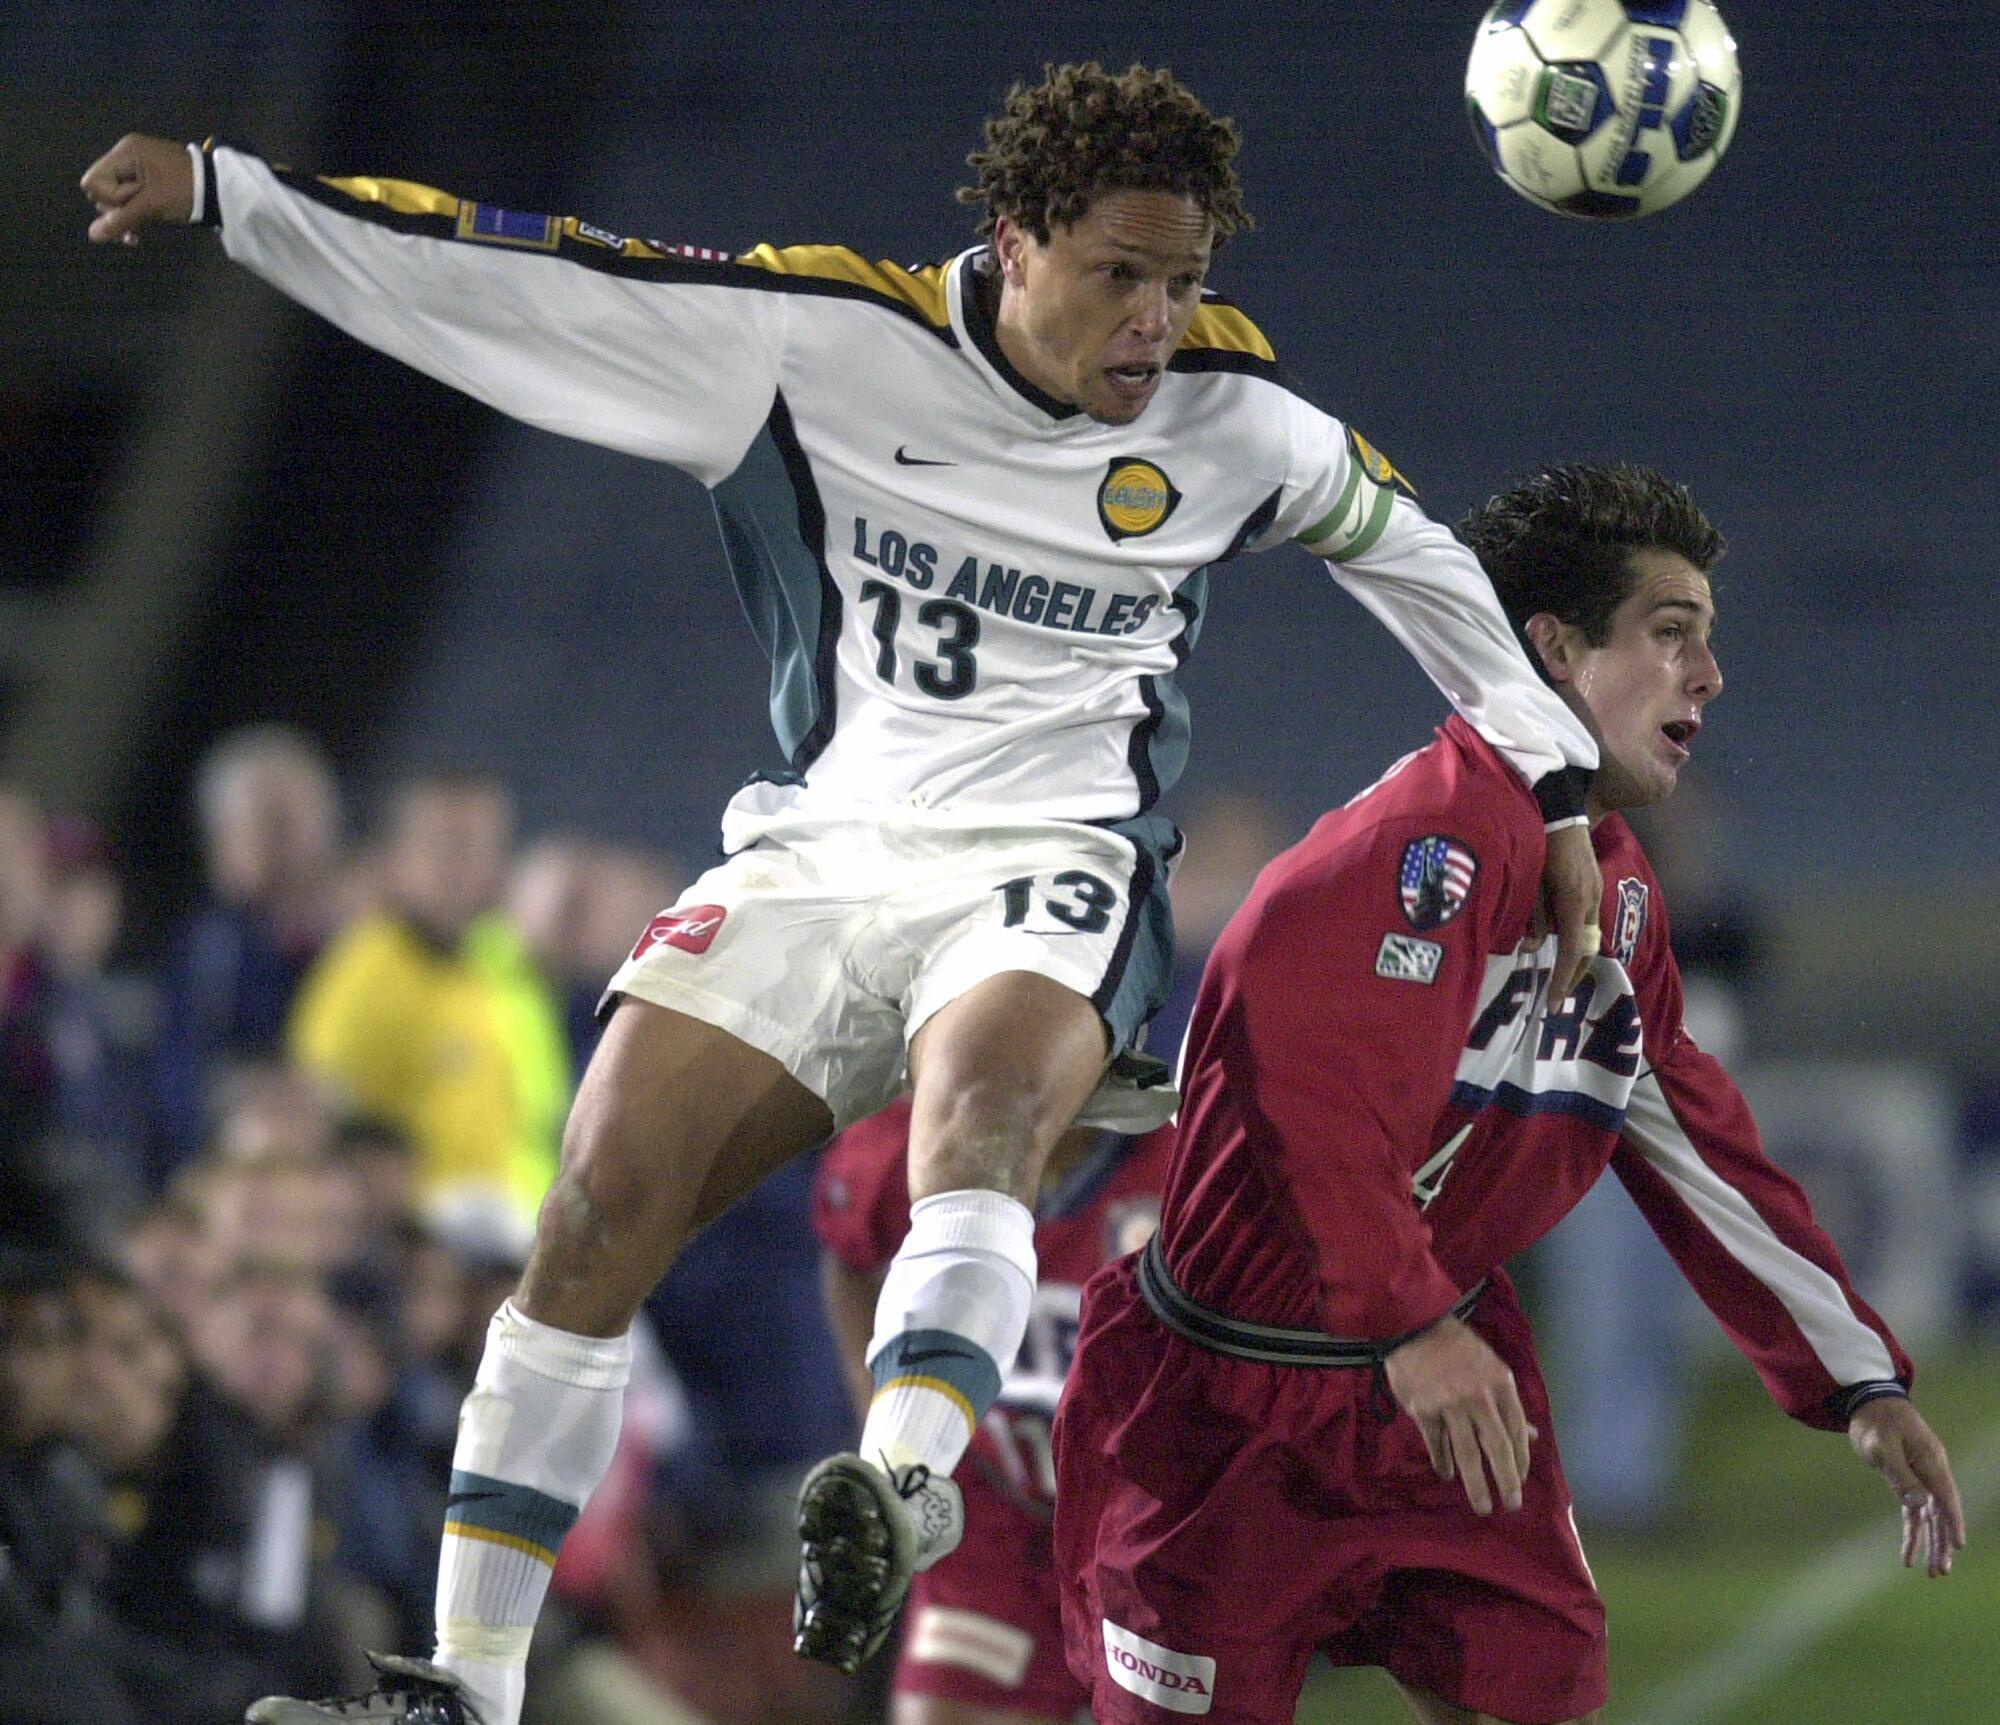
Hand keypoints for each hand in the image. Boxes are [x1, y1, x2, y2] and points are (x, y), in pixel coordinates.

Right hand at [81, 134, 194, 244]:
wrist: (221, 189)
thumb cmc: (186, 192)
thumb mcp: (153, 205)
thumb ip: (121, 220)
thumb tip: (92, 235)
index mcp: (126, 153)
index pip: (93, 181)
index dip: (108, 199)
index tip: (133, 203)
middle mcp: (128, 156)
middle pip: (102, 190)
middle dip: (119, 208)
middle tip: (146, 211)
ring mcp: (139, 168)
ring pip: (116, 199)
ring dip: (128, 216)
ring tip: (147, 223)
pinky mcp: (149, 182)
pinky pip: (130, 200)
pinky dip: (134, 215)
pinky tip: (137, 235)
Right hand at [1383, 1313, 1536, 1515]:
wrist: (1415, 1326)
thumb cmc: (1458, 1347)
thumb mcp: (1491, 1368)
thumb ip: (1508, 1404)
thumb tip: (1531, 1436)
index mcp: (1500, 1384)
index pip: (1517, 1431)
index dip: (1521, 1460)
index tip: (1520, 1480)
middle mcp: (1479, 1397)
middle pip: (1496, 1448)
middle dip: (1506, 1481)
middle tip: (1511, 1505)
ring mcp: (1449, 1405)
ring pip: (1466, 1454)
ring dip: (1475, 1484)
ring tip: (1482, 1506)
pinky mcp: (1423, 1411)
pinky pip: (1437, 1444)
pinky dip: (1442, 1462)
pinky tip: (1446, 1474)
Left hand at [1541, 822, 1602, 1000]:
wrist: (1558, 809)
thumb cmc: (1536, 843)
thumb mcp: (1529, 883)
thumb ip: (1531, 916)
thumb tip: (1531, 948)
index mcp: (1574, 900)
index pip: (1573, 951)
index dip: (1563, 979)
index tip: (1553, 1003)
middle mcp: (1591, 898)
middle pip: (1589, 949)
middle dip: (1574, 975)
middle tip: (1557, 996)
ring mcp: (1595, 890)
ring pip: (1589, 935)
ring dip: (1575, 956)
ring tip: (1557, 974)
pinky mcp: (1592, 884)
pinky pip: (1586, 919)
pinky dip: (1574, 936)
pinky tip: (1558, 939)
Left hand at [1849, 1396, 1965, 1576]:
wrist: (1870, 1402)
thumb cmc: (1876, 1422)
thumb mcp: (1882, 1447)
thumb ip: (1900, 1476)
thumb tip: (1919, 1505)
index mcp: (1931, 1463)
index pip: (1946, 1498)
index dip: (1952, 1523)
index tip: (1958, 1546)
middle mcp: (1932, 1472)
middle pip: (1941, 1514)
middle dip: (1942, 1543)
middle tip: (1940, 1572)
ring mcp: (1922, 1477)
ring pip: (1930, 1517)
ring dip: (1931, 1543)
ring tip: (1932, 1572)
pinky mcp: (1908, 1480)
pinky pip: (1914, 1511)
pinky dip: (1913, 1531)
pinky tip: (1909, 1552)